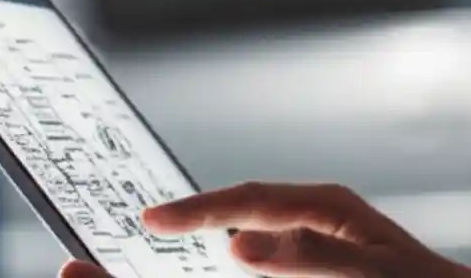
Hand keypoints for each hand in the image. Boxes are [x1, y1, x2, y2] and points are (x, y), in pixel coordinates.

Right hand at [58, 182, 470, 277]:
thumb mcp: (367, 271)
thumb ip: (306, 257)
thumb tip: (237, 245)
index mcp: (323, 207)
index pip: (247, 201)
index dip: (196, 210)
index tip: (150, 222)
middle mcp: (310, 220)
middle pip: (229, 218)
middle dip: (174, 230)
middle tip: (102, 248)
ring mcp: (307, 244)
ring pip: (234, 244)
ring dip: (186, 254)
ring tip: (123, 263)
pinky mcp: (305, 267)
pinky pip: (253, 261)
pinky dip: (218, 264)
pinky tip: (195, 265)